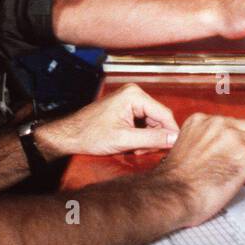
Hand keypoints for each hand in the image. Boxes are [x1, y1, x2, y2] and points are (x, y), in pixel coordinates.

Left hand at [34, 83, 178, 158]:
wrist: (70, 135)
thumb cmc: (90, 134)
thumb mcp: (125, 140)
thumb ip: (152, 139)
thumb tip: (174, 139)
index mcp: (135, 95)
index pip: (165, 114)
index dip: (171, 133)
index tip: (173, 148)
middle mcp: (134, 94)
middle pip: (158, 119)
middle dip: (153, 138)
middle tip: (141, 151)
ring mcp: (130, 101)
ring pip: (151, 123)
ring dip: (146, 139)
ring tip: (132, 148)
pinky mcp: (126, 109)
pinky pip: (142, 124)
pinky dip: (139, 136)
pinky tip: (130, 144)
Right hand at [146, 113, 244, 225]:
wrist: (171, 196)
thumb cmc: (175, 185)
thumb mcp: (188, 152)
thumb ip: (207, 147)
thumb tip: (226, 158)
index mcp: (200, 121)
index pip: (232, 125)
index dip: (241, 143)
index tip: (241, 157)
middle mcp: (217, 124)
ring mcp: (233, 137)